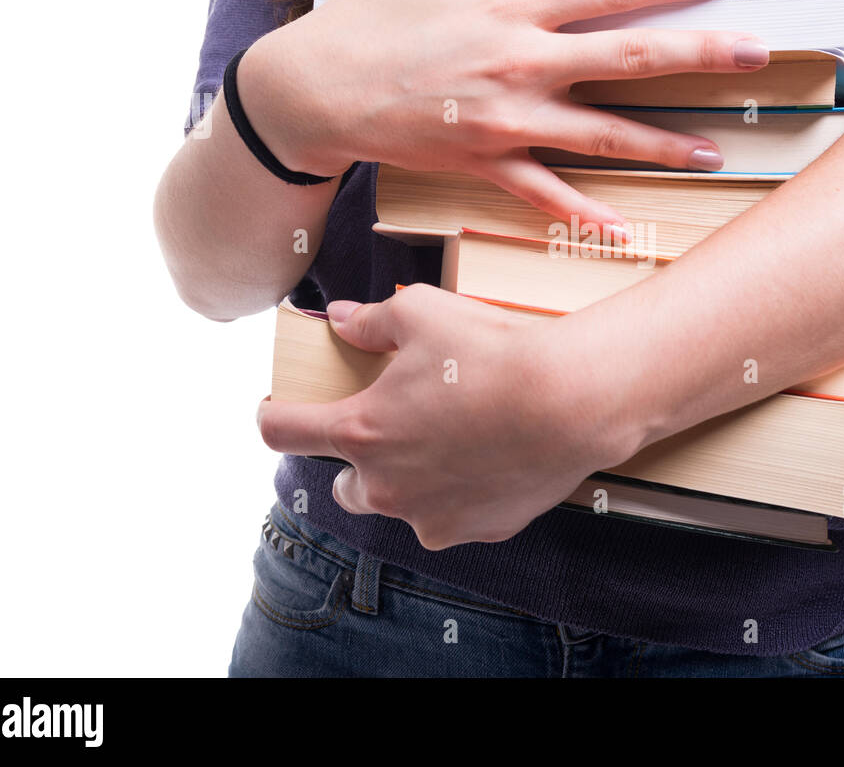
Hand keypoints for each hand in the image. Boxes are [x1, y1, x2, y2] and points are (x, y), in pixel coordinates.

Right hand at [238, 0, 766, 234]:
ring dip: (663, 144)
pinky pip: (544, 194)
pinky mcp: (484, 162)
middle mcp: (521, 61)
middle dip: (700, 53)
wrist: (312, 88)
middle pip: (629, 55)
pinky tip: (624, 227)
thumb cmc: (372, 16)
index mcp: (513, 3)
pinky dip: (584, 213)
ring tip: (714, 153)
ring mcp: (506, 118)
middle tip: (758, 55)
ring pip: (601, 133)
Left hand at [255, 285, 639, 549]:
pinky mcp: (476, 531)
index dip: (273, 416)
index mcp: (361, 431)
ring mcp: (430, 516)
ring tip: (452, 442)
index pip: (282, 432)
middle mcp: (386, 487)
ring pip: (401, 504)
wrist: (570, 401)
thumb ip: (370, 321)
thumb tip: (343, 321)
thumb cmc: (493, 353)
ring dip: (411, 480)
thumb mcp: (422, 313)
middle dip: (359, 458)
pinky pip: (453, 516)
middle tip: (394, 425)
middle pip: (342, 485)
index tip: (280, 410)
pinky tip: (491, 458)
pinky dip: (461, 493)